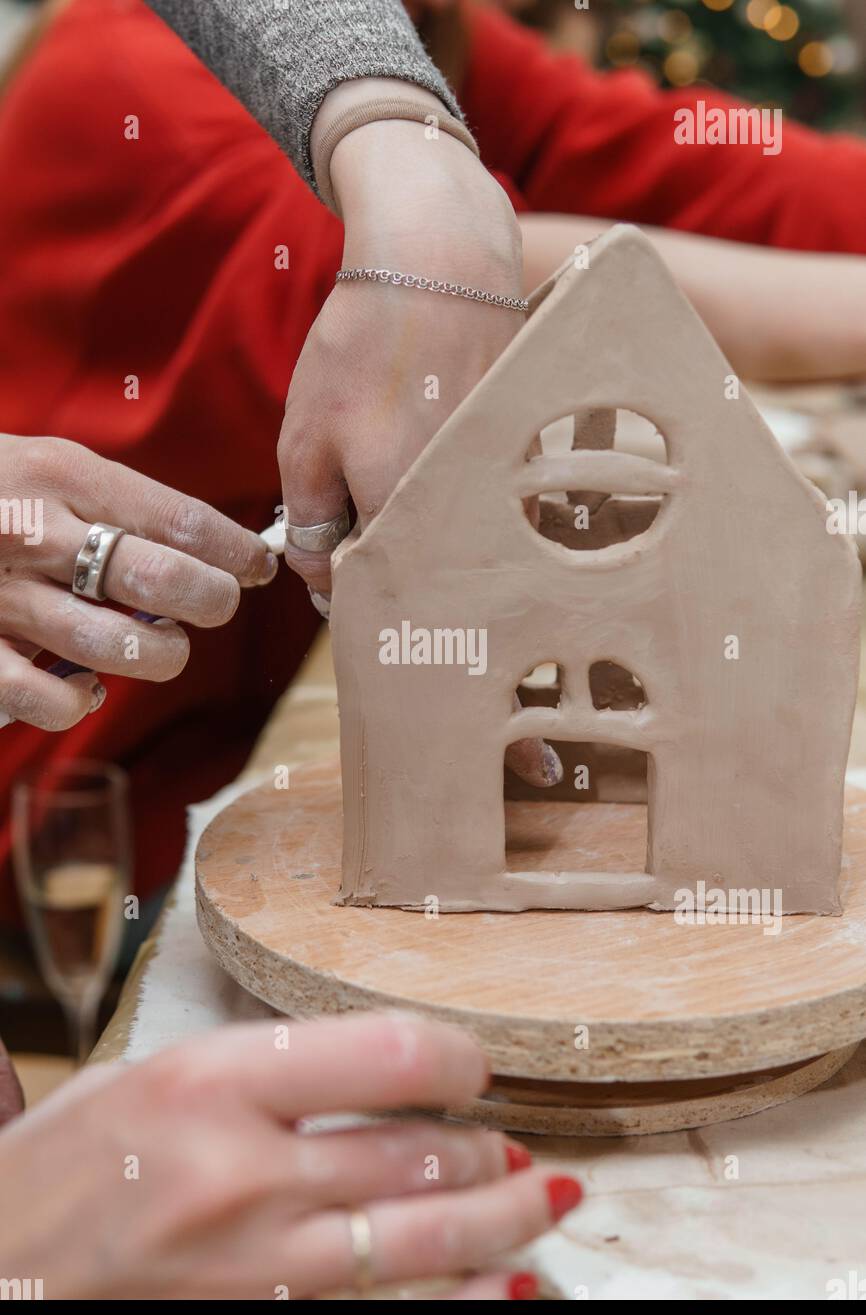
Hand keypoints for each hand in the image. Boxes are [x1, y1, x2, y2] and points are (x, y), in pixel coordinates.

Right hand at [0, 434, 275, 728]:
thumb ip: (117, 504)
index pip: (181, 519)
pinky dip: (83, 701)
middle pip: (165, 581)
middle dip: (212, 602)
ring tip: (157, 647)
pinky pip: (56, 700)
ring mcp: (1, 598)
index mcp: (60, 475)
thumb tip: (215, 552)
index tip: (259, 566)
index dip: (237, 552)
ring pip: (124, 647)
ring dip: (161, 654)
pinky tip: (83, 685)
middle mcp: (33, 532)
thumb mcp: (42, 468)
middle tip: (212, 605)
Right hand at [0, 1013, 581, 1297]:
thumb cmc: (60, 1171)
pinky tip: (508, 1285)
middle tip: (501, 1144)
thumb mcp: (149, 1078)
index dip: (459, 1058)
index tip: (469, 1066)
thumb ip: (263, 1070)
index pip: (389, 1054)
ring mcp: (252, 1270)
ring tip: (536, 1198)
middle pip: (421, 1153)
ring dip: (501, 1218)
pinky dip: (466, 1305)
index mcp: (209, 1085)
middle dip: (484, 1148)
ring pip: (425, 1242)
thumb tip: (380, 1069)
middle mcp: (240, 1176)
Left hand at [279, 88, 560, 786]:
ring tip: (562, 723)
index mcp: (400, 509)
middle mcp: (463, 511)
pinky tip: (565, 614)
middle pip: (475, 617)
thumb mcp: (304, 432)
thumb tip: (328, 588)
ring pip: (512, 584)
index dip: (418, 679)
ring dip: (538, 650)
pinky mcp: (528, 462)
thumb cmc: (360, 344)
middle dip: (506, 698)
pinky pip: (533, 537)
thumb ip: (314, 519)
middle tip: (543, 775)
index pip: (399, 616)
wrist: (440, 259)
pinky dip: (544, 579)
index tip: (449, 746)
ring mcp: (505, 486)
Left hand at [280, 93, 521, 598]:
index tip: (315, 541)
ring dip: (411, 510)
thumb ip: (310, 518)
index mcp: (398, 517)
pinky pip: (477, 496)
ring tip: (392, 447)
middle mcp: (456, 516)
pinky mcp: (520, 459)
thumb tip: (320, 573)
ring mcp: (495, 488)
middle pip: (408, 563)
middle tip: (349, 490)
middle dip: (371, 542)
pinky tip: (429, 432)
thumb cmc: (364, 349)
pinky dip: (450, 483)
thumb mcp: (306, 438)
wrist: (443, 264)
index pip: (360, 586)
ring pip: (443, 530)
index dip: (328, 571)